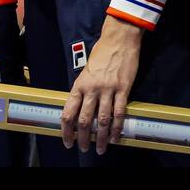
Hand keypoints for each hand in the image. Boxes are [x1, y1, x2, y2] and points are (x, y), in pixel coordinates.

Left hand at [60, 16, 143, 154]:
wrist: (118, 40)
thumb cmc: (101, 54)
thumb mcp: (86, 71)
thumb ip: (83, 89)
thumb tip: (80, 108)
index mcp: (79, 85)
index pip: (68, 112)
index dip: (66, 130)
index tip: (67, 141)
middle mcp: (91, 89)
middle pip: (84, 120)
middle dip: (82, 138)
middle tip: (83, 149)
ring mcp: (107, 90)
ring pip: (102, 120)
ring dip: (100, 137)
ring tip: (100, 148)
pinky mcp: (123, 89)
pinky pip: (118, 113)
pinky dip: (116, 128)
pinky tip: (114, 137)